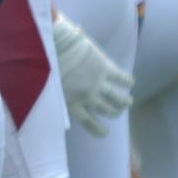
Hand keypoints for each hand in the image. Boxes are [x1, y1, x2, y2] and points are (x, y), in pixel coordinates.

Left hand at [50, 15, 133, 136]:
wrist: (54, 43)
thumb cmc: (46, 63)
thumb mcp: (49, 84)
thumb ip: (57, 93)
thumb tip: (55, 100)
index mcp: (71, 102)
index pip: (87, 122)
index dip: (97, 129)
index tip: (104, 134)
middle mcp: (86, 96)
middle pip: (106, 110)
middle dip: (114, 113)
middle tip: (118, 112)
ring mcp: (97, 83)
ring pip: (117, 98)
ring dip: (124, 101)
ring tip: (128, 102)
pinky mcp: (105, 68)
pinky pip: (121, 78)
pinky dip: (127, 80)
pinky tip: (130, 82)